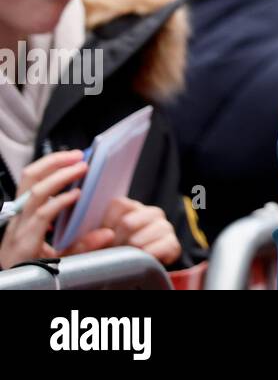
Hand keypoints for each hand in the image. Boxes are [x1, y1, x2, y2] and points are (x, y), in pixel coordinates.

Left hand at [0, 151, 113, 269]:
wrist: (11, 281)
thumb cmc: (34, 273)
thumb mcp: (60, 265)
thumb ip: (81, 249)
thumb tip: (106, 234)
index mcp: (26, 240)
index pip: (41, 213)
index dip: (61, 201)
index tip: (80, 193)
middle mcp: (17, 223)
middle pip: (32, 187)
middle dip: (57, 170)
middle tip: (81, 162)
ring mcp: (16, 214)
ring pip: (28, 179)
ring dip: (51, 164)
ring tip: (73, 157)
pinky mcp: (19, 209)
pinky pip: (29, 183)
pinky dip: (47, 171)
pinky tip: (64, 169)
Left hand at [93, 197, 180, 265]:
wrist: (127, 273)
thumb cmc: (104, 256)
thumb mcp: (86, 250)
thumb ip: (84, 243)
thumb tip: (106, 235)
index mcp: (128, 208)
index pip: (119, 204)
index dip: (107, 224)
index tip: (102, 238)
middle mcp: (148, 212)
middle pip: (129, 223)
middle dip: (116, 243)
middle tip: (112, 252)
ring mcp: (163, 226)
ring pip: (140, 238)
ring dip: (130, 252)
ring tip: (125, 257)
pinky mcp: (172, 243)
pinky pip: (160, 248)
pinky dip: (146, 257)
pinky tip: (140, 261)